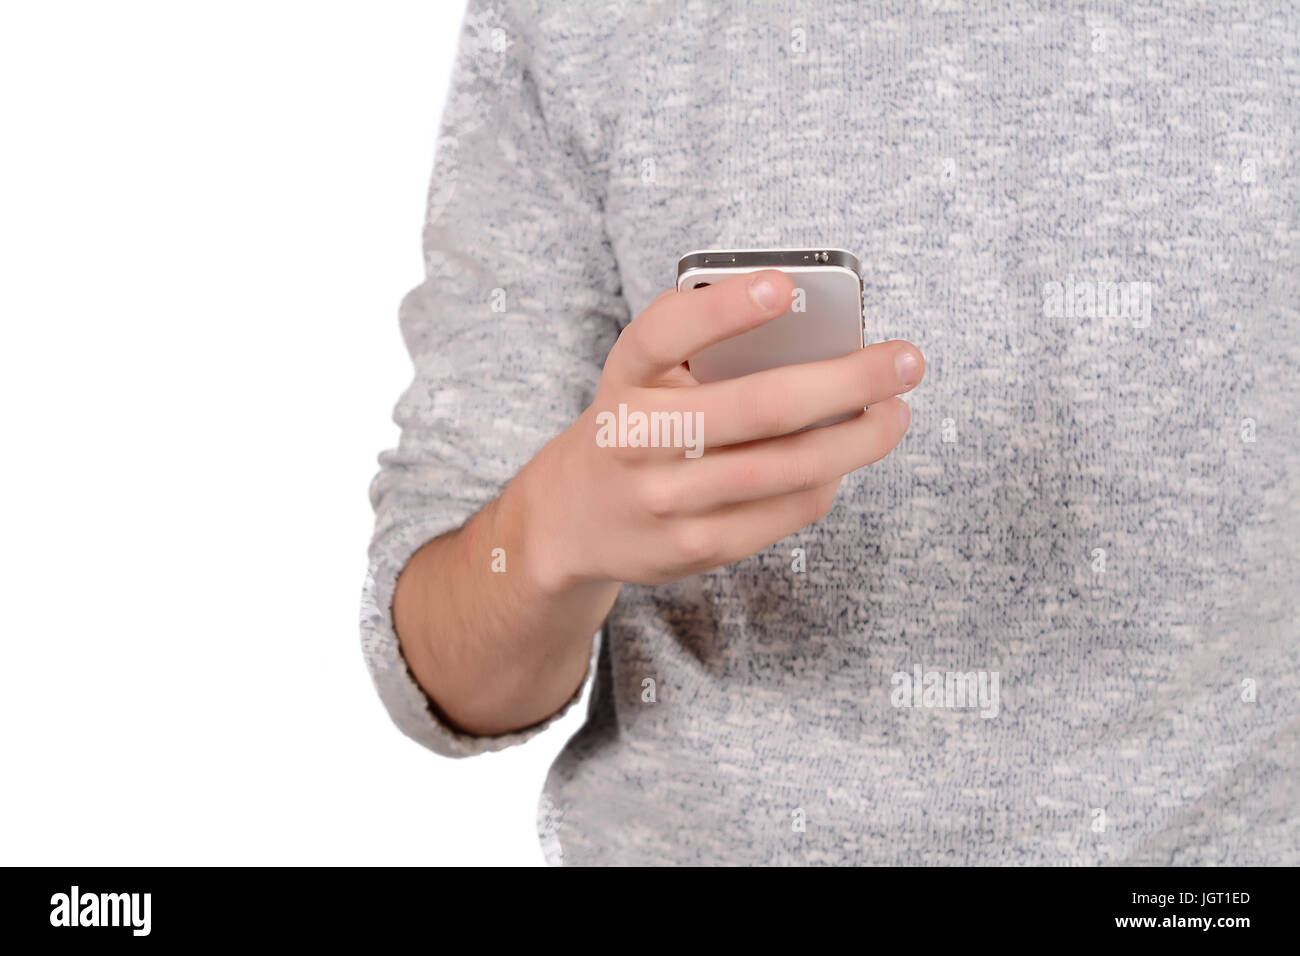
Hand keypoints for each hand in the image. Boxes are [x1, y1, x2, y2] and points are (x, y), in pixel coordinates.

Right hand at [518, 269, 923, 590]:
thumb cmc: (635, 424)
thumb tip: (823, 348)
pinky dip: (829, 480)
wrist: (574, 517)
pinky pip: (787, 511)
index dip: (724, 308)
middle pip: (760, 407)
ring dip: (860, 439)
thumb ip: (707, 354)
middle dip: (848, 381)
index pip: (667, 332)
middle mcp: (638, 438)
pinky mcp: (696, 547)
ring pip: (789, 469)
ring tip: (895, 413)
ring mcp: (666, 501)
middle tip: (905, 362)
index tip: (784, 285)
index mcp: (625, 377)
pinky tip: (846, 458)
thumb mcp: (646, 377)